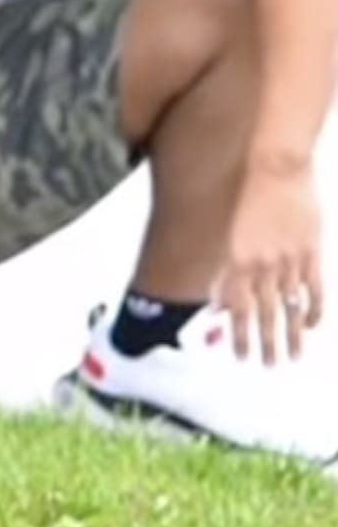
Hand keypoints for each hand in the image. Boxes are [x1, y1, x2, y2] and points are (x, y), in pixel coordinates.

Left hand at [216, 161, 323, 363]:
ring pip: (290, 307)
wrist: (269, 160)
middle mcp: (259, 266)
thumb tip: (212, 299)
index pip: (236, 310)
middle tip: (269, 366)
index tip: (241, 356)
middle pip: (264, 315)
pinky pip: (314, 287)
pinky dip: (314, 308)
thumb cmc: (236, 191)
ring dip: (291, 336)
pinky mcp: (310, 249)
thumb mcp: (217, 229)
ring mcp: (288, 259)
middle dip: (266, 345)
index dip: (239, 336)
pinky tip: (312, 325)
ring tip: (292, 358)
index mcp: (232, 261)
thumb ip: (216, 266)